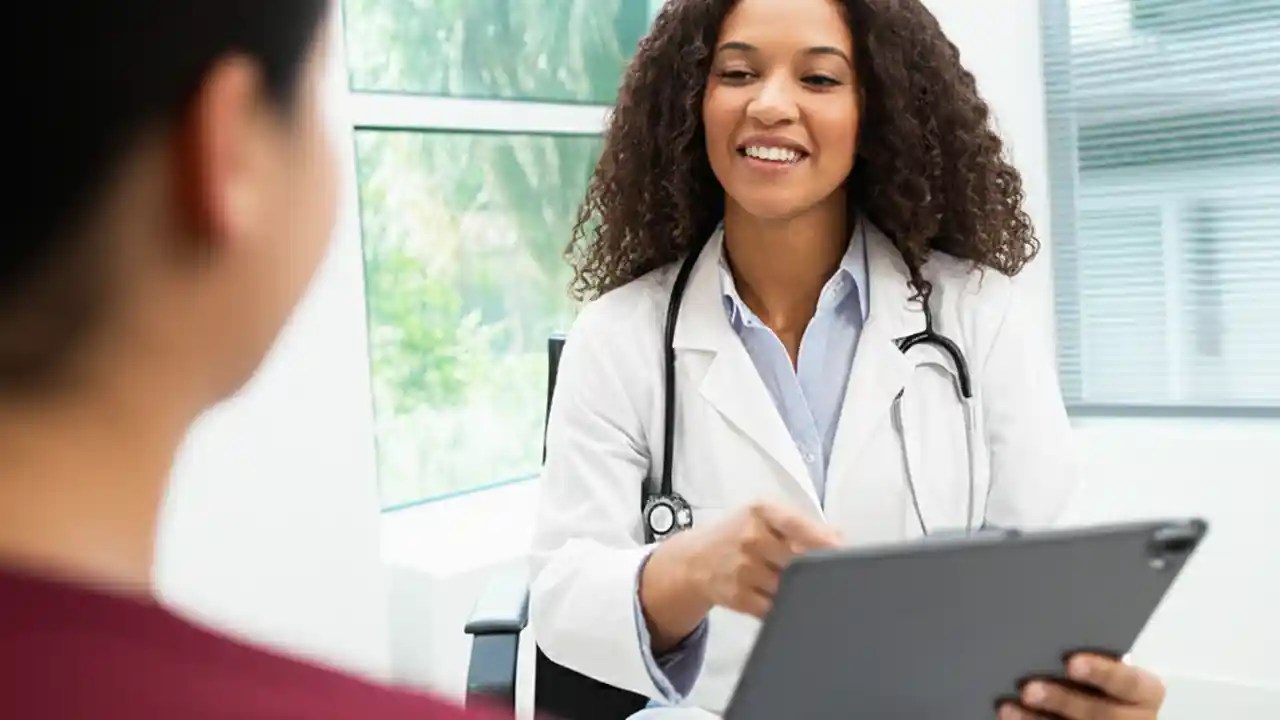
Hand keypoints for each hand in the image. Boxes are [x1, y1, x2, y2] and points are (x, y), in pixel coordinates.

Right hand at [640, 502, 840, 649]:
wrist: (695, 560)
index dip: (823, 540)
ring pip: (790, 587)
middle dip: (813, 569)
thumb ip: (800, 524)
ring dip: (799, 589)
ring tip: (793, 583)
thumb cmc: (737, 534)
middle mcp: (750, 538)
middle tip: (821, 573)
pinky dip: (785, 607)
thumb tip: (839, 538)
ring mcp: (743, 569)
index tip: (843, 552)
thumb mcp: (763, 517)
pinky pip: (775, 608)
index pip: (797, 524)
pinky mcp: (739, 597)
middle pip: (799, 560)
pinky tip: (782, 599)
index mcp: (760, 512)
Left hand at [998, 654, 1165, 719]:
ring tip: (1009, 708)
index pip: (1129, 682)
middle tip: (1029, 689)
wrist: (1112, 710)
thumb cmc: (1104, 679)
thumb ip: (1093, 653)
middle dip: (1062, 701)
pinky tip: (1010, 718)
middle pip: (1101, 714)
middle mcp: (1135, 719)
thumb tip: (1048, 621)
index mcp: (1145, 692)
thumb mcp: (1110, 665)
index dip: (1101, 672)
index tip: (1071, 662)